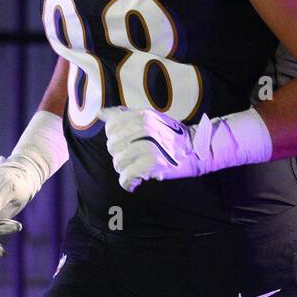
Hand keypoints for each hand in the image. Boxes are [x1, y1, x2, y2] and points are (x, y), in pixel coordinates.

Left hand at [97, 105, 211, 191]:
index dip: (114, 138)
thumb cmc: (171, 135)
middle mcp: (145, 128)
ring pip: (118, 162)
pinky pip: (126, 177)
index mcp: (142, 115)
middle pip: (112, 146)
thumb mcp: (150, 119)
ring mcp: (149, 146)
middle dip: (119, 155)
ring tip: (135, 169)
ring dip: (124, 169)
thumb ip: (124, 116)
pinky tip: (134, 183)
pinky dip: (127, 183)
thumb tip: (100, 113)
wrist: (196, 150)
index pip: (111, 127)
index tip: (125, 144)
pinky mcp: (153, 165)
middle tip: (132, 159)